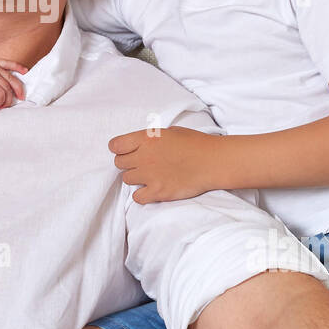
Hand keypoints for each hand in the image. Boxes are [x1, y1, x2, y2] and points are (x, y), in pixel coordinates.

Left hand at [0, 58, 27, 107]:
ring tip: (21, 96)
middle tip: (6, 105)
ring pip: (11, 78)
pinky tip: (25, 71)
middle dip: (8, 99)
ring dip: (18, 88)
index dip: (0, 103)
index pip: (0, 95)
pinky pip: (9, 63)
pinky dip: (18, 67)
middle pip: (7, 88)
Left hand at [109, 126, 225, 203]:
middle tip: (141, 164)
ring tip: (150, 176)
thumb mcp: (170, 131)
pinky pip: (137, 197)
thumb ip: (151, 138)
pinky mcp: (158, 192)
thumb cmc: (196, 144)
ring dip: (135, 178)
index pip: (115, 145)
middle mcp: (144, 156)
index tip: (126, 151)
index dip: (119, 149)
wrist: (213, 162)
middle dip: (128, 163)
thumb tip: (141, 144)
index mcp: (146, 138)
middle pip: (119, 163)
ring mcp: (150, 175)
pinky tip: (151, 190)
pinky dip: (142, 195)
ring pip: (126, 179)